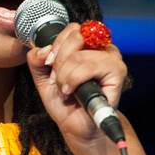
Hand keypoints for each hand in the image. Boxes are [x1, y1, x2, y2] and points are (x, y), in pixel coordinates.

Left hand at [25, 22, 126, 149]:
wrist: (76, 125)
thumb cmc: (65, 101)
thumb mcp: (43, 77)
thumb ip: (37, 60)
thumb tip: (42, 49)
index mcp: (88, 44)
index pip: (73, 29)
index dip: (56, 45)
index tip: (49, 64)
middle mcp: (102, 47)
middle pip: (76, 36)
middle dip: (59, 61)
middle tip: (57, 80)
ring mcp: (112, 58)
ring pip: (80, 54)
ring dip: (65, 75)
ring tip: (66, 90)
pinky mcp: (117, 72)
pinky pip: (90, 66)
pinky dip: (74, 80)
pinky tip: (72, 92)